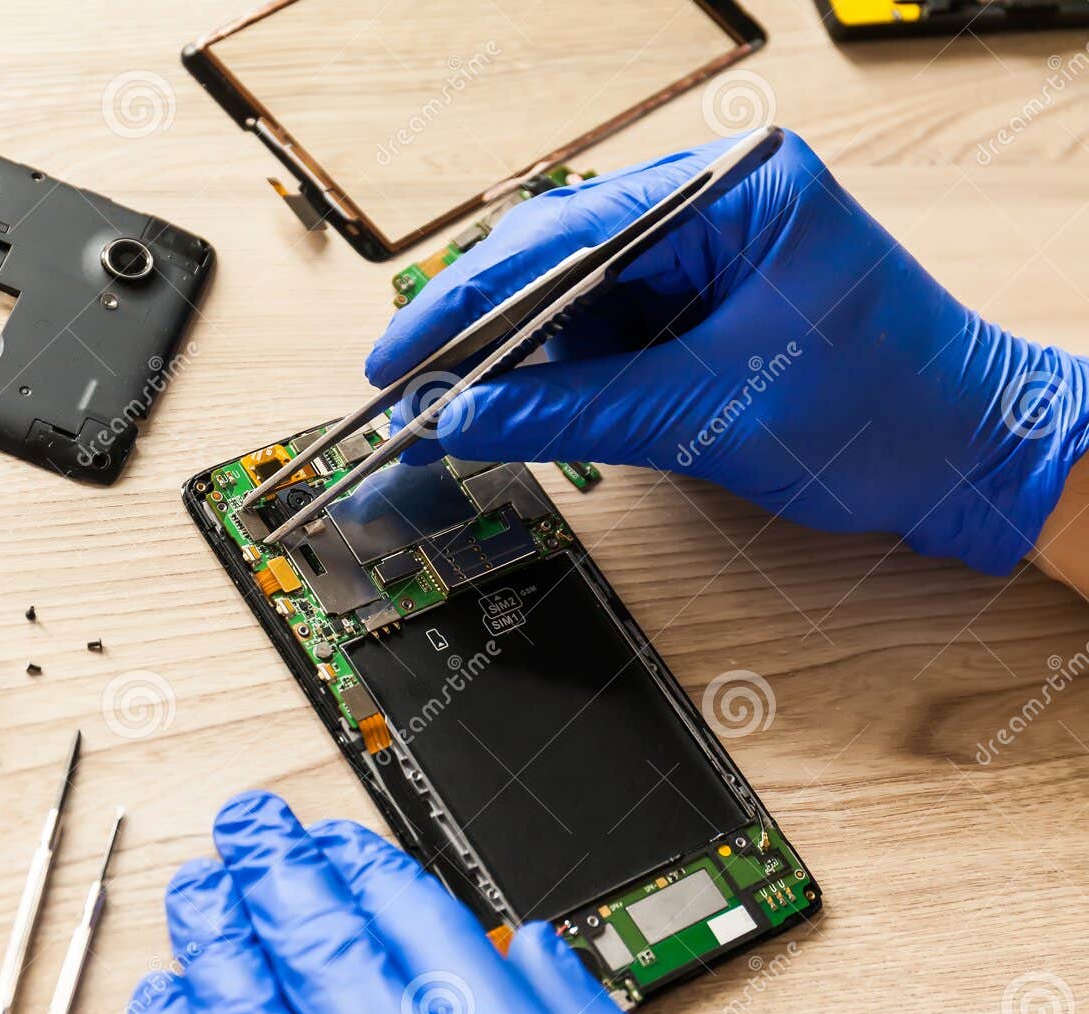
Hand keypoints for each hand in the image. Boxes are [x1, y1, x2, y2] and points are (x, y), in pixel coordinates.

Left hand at [126, 791, 658, 1013]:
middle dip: (268, 870)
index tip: (331, 841)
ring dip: (210, 938)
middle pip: (307, 932)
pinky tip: (164, 1005)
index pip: (402, 905)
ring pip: (236, 1001)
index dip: (356, 858)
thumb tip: (538, 952)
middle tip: (241, 834)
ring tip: (197, 894)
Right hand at [366, 130, 1088, 576]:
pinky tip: (552, 407)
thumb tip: (463, 418)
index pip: (567, 232)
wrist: (974, 460)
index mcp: (735, 189)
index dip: (469, 300)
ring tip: (487, 412)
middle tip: (420, 390)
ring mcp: (714, 249)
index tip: (404, 355)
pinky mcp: (711, 298)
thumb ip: (574, 413)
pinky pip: (615, 327)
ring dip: (534, 360)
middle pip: (562, 255)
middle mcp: (719, 202)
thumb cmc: (890, 415)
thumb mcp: (712, 413)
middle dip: (491, 331)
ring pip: (580, 297)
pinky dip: (578, 372)